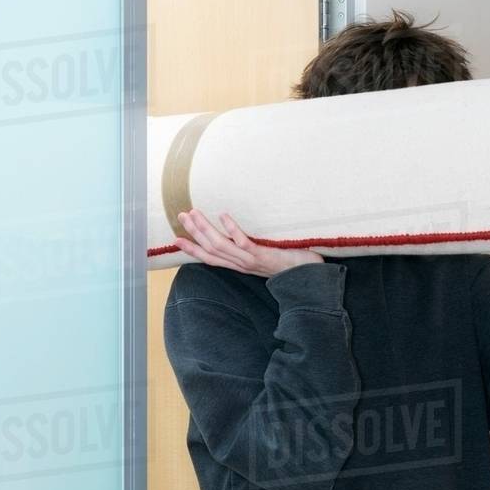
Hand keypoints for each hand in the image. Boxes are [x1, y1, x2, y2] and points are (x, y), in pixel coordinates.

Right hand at [175, 209, 323, 276]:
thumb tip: (245, 234)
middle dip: (194, 234)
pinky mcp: (263, 256)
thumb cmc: (293, 263)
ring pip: (221, 246)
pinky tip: (223, 215)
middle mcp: (243, 265)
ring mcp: (252, 261)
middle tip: (181, 216)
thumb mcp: (268, 256)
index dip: (193, 250)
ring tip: (194, 213)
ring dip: (205, 229)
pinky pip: (243, 243)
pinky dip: (232, 229)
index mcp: (242, 266)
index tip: (176, 240)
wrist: (313, 276)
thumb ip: (256, 249)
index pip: (212, 259)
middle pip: (211, 250)